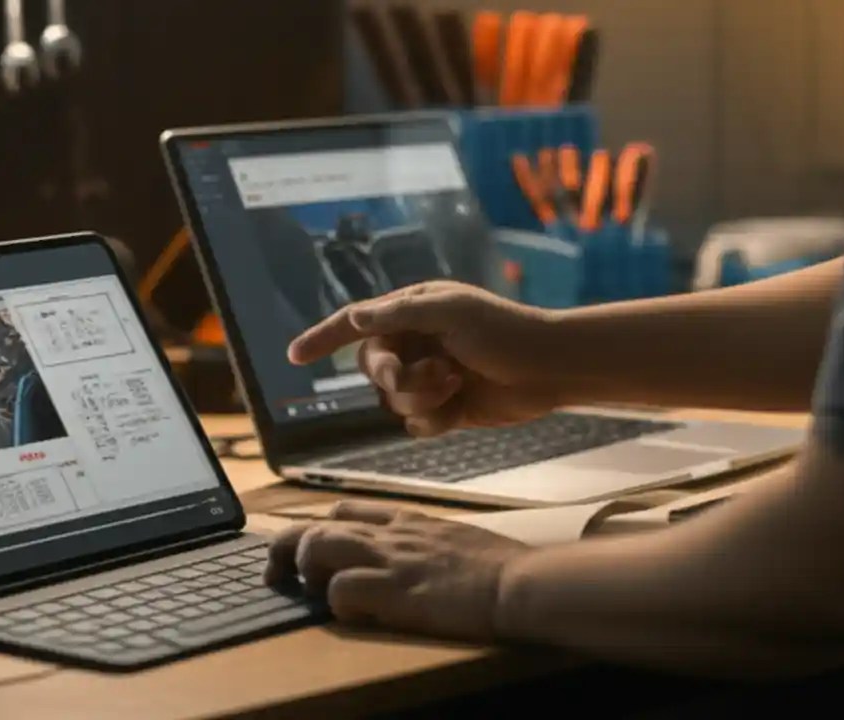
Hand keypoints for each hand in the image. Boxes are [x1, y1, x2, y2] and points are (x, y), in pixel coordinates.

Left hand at [265, 501, 528, 642]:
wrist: (522, 582)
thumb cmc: (500, 567)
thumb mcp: (456, 538)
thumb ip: (427, 542)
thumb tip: (414, 559)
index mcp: (407, 520)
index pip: (343, 510)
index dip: (316, 528)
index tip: (306, 550)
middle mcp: (390, 533)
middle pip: (315, 525)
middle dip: (286, 547)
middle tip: (277, 574)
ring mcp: (390, 559)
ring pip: (316, 546)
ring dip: (302, 569)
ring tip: (309, 589)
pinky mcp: (394, 590)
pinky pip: (341, 591)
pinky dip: (337, 604)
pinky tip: (353, 613)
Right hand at [288, 281, 563, 436]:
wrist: (550, 369)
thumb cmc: (505, 331)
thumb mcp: (451, 311)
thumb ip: (398, 313)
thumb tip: (353, 317)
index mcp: (412, 313)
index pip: (356, 324)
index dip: (323, 338)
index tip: (294, 355)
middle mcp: (415, 343)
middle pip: (373, 369)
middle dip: (399, 376)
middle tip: (435, 373)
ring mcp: (429, 377)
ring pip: (393, 401)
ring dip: (423, 397)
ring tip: (458, 384)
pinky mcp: (445, 408)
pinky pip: (415, 423)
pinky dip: (435, 419)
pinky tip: (461, 408)